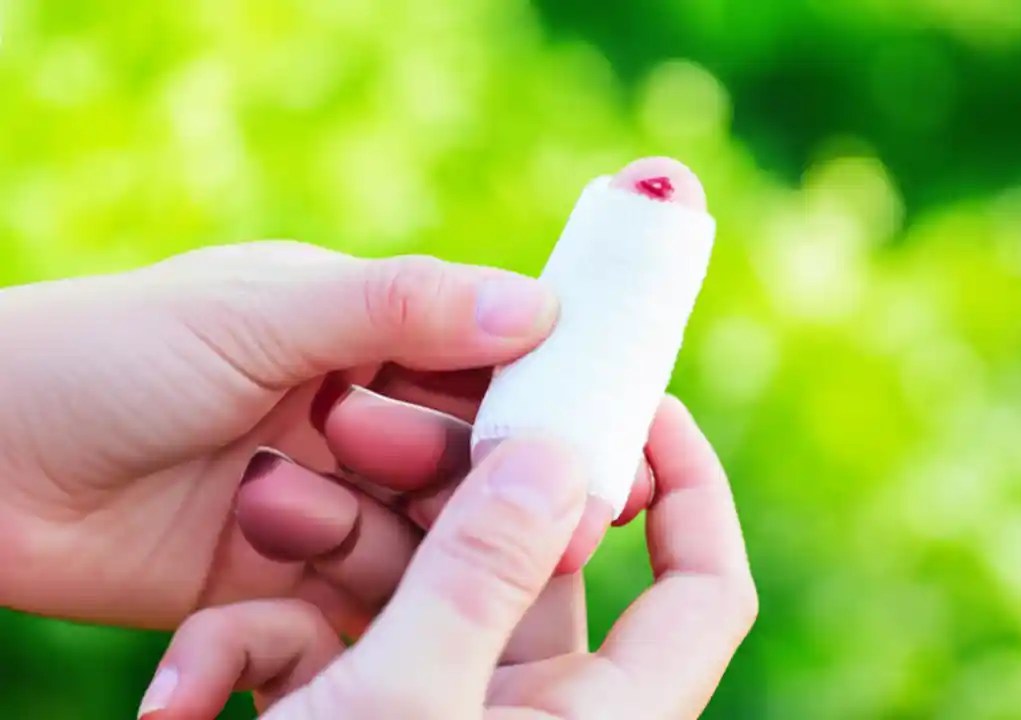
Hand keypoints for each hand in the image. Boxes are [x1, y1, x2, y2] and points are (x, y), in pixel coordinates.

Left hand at [0, 241, 637, 629]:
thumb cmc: (106, 358)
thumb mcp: (261, 315)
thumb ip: (399, 307)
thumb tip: (540, 304)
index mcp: (351, 324)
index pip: (483, 348)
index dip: (555, 380)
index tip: (621, 414)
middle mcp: (347, 408)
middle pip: (470, 443)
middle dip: (525, 475)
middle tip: (588, 509)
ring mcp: (322, 495)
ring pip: (429, 521)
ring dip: (464, 538)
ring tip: (509, 560)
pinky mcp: (287, 575)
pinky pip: (371, 585)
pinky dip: (401, 594)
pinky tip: (437, 608)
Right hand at [137, 398, 757, 718]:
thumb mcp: (401, 706)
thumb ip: (478, 577)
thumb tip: (554, 460)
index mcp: (598, 719)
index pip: (700, 589)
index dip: (690, 484)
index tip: (636, 398)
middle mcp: (531, 710)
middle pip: (526, 557)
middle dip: (442, 483)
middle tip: (367, 417)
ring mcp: (442, 709)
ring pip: (412, 584)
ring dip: (325, 548)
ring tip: (262, 507)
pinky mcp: (363, 716)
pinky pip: (337, 646)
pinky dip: (263, 647)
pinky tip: (189, 689)